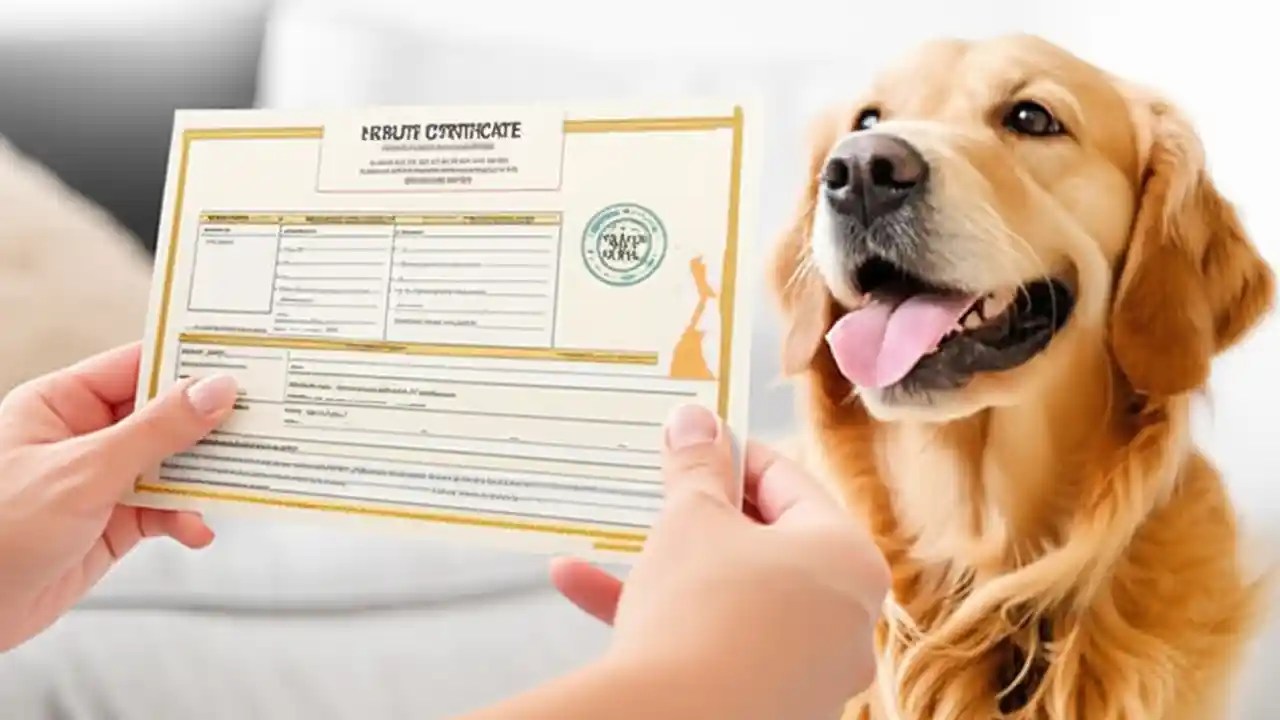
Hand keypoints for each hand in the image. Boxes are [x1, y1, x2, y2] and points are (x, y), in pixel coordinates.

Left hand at [0, 342, 236, 650]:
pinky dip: (185, 518)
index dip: (188, 364)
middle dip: (208, 425)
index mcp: (61, 403)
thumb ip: (157, 431)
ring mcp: (101, 480)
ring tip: (241, 479)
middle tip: (260, 423)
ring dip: (204, 477)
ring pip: (171, 464)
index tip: (243, 364)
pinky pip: (165, 509)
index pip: (136, 367)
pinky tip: (197, 530)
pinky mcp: (113, 522)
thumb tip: (217, 390)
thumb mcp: (85, 471)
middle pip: (163, 415)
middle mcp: (84, 436)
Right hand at [551, 404, 890, 719]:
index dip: (734, 454)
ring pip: (733, 598)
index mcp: (849, 559)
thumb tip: (696, 419)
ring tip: (613, 540)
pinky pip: (717, 645)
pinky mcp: (769, 705)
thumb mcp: (692, 520)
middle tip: (662, 488)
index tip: (694, 440)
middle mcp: (845, 618)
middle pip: (765, 546)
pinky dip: (665, 618)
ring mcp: (811, 670)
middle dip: (700, 517)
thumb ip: (697, 465)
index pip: (791, 484)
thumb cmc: (700, 606)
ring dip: (667, 567)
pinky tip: (585, 587)